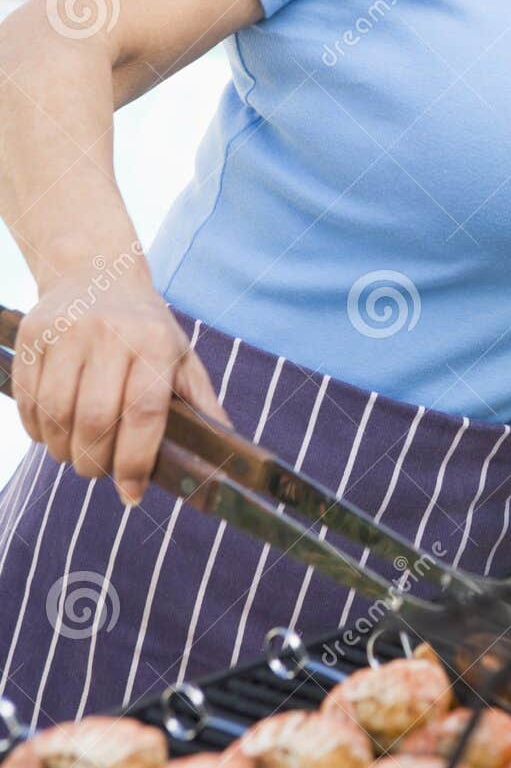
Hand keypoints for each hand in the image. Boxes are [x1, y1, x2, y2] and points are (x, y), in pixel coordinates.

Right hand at [12, 276, 230, 505]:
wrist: (97, 273)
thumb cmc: (147, 328)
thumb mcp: (182, 357)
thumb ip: (200, 404)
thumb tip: (224, 451)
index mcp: (156, 342)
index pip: (144, 412)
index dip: (136, 461)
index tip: (132, 494)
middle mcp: (111, 333)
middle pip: (96, 419)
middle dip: (96, 462)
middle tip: (99, 473)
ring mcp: (67, 331)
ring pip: (57, 414)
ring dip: (63, 450)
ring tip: (75, 455)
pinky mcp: (33, 336)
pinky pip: (29, 399)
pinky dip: (37, 429)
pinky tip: (52, 433)